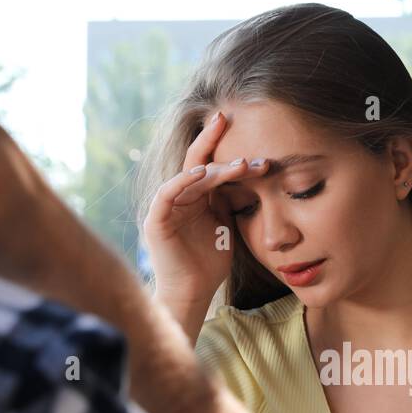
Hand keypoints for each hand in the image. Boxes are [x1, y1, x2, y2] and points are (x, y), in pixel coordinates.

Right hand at [141, 110, 267, 302]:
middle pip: (198, 161)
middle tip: (230, 120)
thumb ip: (232, 201)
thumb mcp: (227, 226)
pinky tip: (202, 172)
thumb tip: (251, 176)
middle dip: (214, 140)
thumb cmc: (210, 263)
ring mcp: (167, 205)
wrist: (193, 293)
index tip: (255, 144)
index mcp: (197, 196)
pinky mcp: (156, 218)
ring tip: (239, 164)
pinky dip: (184, 180)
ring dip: (214, 167)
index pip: (213, 166)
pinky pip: (168, 192)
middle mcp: (181, 195)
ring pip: (189, 176)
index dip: (231, 154)